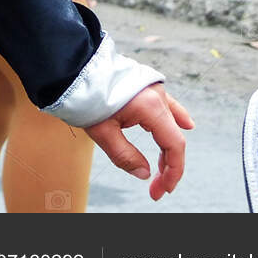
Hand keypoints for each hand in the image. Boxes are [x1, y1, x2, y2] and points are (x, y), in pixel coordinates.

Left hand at [85, 82, 192, 200]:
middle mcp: (157, 95)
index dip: (173, 172)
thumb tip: (145, 174)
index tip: (162, 190)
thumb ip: (125, 156)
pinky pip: (167, 104)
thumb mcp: (102, 131)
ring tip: (165, 168)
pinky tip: (186, 124)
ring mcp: (152, 87)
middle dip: (168, 164)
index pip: (174, 145)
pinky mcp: (144, 84)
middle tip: (157, 186)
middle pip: (173, 136)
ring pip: (170, 122)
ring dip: (168, 146)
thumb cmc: (84, 96)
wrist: (71, 67)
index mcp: (151, 106)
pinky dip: (176, 118)